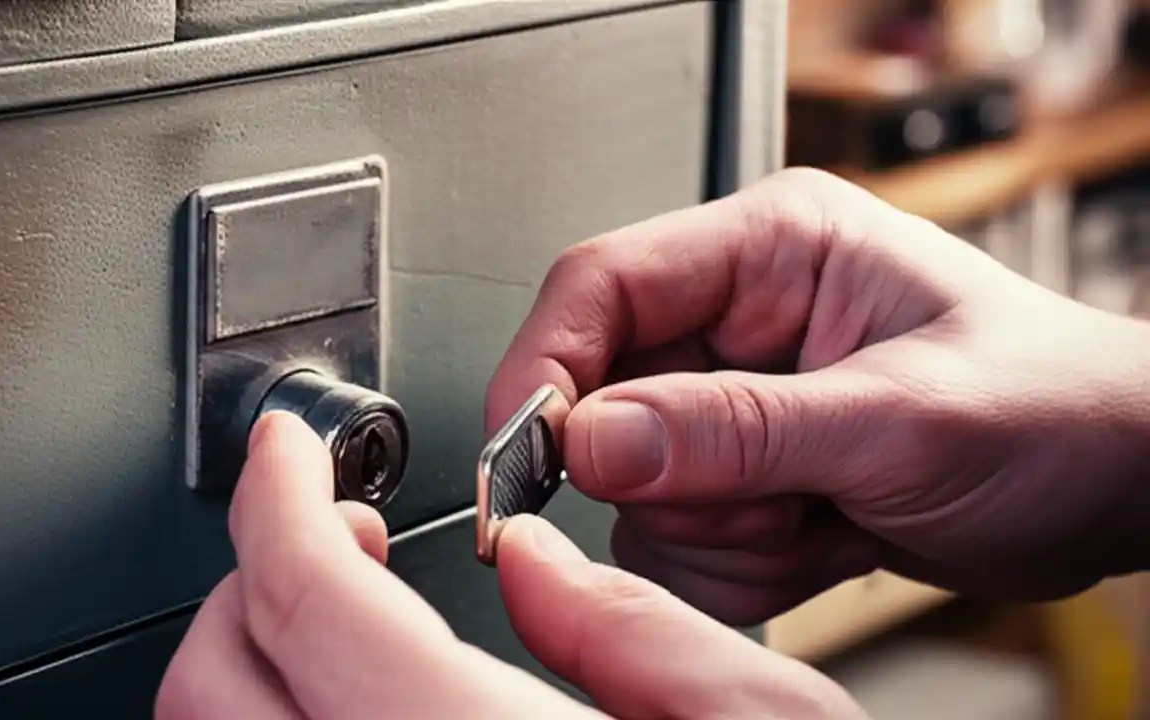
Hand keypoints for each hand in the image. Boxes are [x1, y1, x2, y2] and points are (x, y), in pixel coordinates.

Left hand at [155, 412, 864, 718]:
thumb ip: (642, 632)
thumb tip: (534, 565)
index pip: (306, 604)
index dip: (277, 498)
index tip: (286, 450)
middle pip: (211, 691)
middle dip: (254, 576)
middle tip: (335, 529)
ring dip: (254, 663)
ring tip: (347, 615)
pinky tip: (360, 710)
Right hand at [486, 168, 1149, 624]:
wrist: (1119, 487)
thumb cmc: (1058, 411)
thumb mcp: (906, 416)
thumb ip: (742, 428)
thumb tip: (594, 439)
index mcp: (775, 250)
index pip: (603, 284)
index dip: (548, 367)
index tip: (524, 453)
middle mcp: (739, 319)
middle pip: (607, 399)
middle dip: (671, 481)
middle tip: (762, 502)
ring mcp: (735, 401)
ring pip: (636, 487)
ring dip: (720, 531)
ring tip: (820, 517)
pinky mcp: (741, 471)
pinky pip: (677, 539)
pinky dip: (739, 567)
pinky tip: (821, 541)